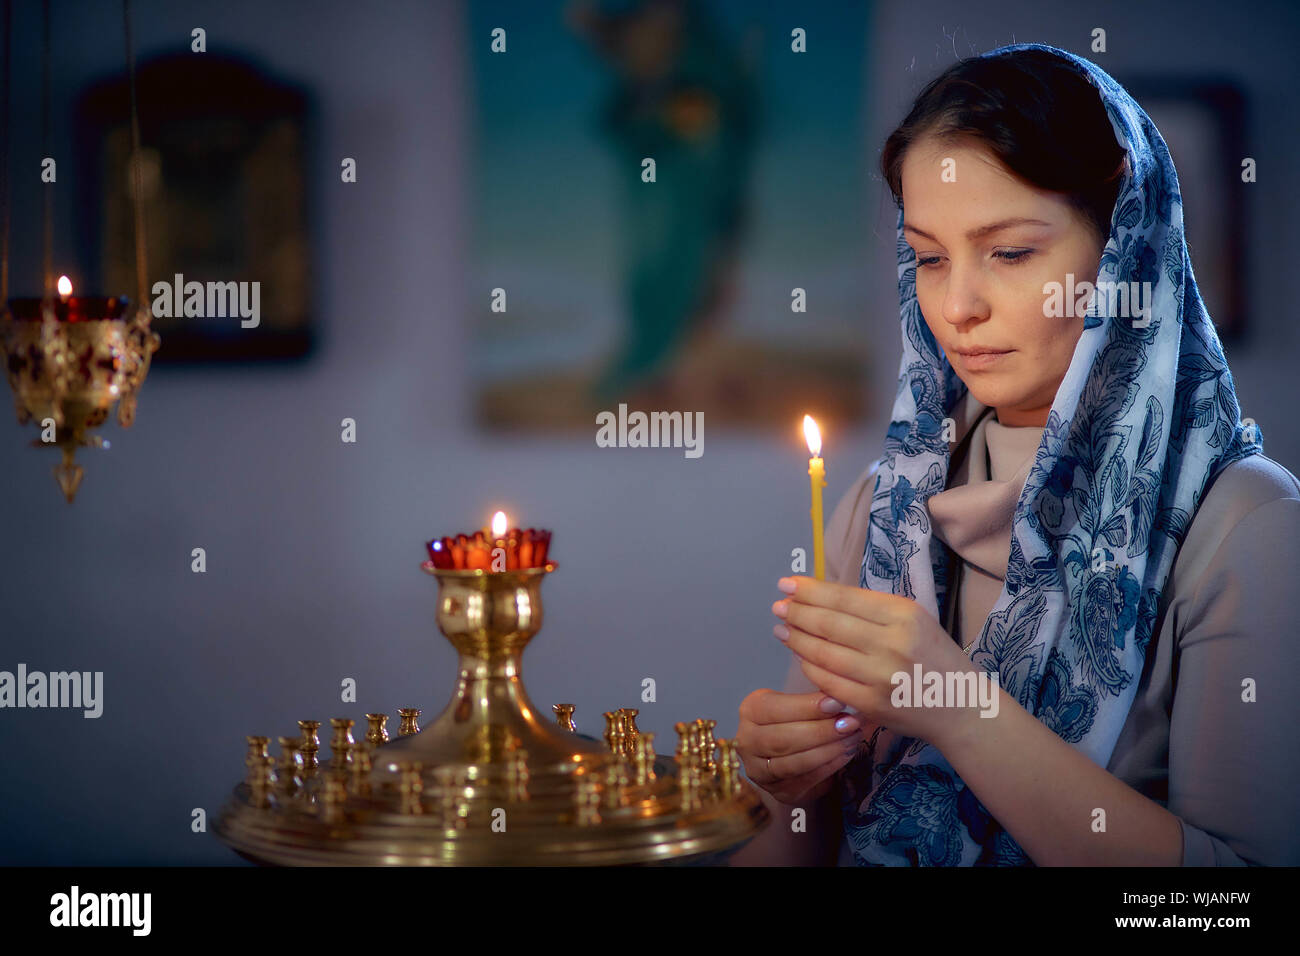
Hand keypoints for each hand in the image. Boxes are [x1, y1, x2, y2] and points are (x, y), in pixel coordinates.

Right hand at [734, 688, 862, 804]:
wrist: (795, 750)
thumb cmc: (799, 718)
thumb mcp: (799, 702)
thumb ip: (814, 701)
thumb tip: (840, 697)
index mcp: (750, 711)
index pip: (775, 709)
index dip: (807, 707)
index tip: (837, 703)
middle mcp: (747, 742)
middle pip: (783, 739)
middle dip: (821, 732)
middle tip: (850, 724)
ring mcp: (759, 770)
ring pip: (793, 763)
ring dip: (828, 751)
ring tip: (852, 738)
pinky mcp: (777, 791)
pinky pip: (804, 780)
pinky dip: (829, 767)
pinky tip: (846, 754)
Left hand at [772, 575, 975, 746]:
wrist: (961, 706)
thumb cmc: (934, 657)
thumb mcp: (914, 621)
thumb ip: (873, 610)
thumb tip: (822, 597)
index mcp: (904, 615)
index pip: (845, 598)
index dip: (811, 591)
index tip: (788, 584)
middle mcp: (892, 643)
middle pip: (830, 624)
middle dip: (797, 613)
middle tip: (778, 606)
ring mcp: (880, 676)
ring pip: (824, 653)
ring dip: (797, 639)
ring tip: (782, 629)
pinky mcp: (871, 705)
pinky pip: (829, 682)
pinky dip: (810, 668)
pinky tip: (801, 657)